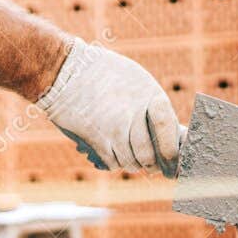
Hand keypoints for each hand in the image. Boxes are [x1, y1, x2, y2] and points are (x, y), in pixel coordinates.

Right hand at [36, 39, 181, 174]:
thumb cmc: (102, 72)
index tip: (170, 164)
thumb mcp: (136, 79)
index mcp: (152, 96)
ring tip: (126, 154)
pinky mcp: (96, 138)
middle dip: (150, 165)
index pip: (171, 136)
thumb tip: (173, 132)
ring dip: (128, 163)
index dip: (172, 156)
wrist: (65, 70)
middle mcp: (136, 113)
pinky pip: (112, 163)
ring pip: (130, 163)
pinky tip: (108, 151)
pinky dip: (111, 163)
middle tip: (150, 168)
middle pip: (149, 156)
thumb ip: (153, 104)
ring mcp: (115, 127)